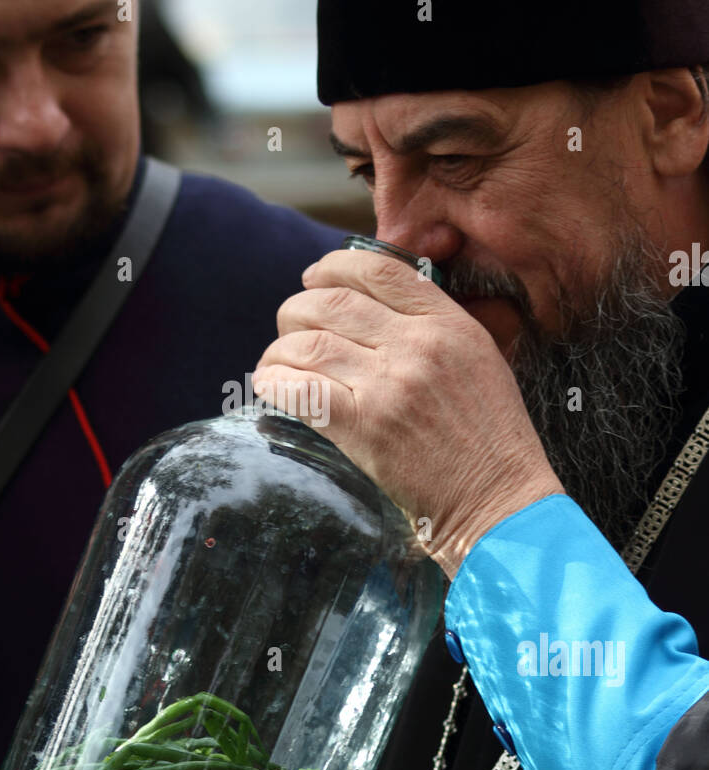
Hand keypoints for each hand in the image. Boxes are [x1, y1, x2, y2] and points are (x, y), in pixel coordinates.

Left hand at [254, 250, 564, 578]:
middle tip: (289, 328)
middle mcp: (417, 346)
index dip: (332, 268)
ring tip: (277, 363)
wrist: (499, 501)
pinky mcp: (365, 427)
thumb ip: (432, 328)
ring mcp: (389, 386)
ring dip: (280, 351)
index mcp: (449, 324)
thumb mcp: (479, 361)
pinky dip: (274, 383)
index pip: (377, 269)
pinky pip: (300, 389)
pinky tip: (271, 386)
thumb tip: (369, 306)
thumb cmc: (491, 438)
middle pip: (331, 302)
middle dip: (296, 310)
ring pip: (308, 344)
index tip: (313, 279)